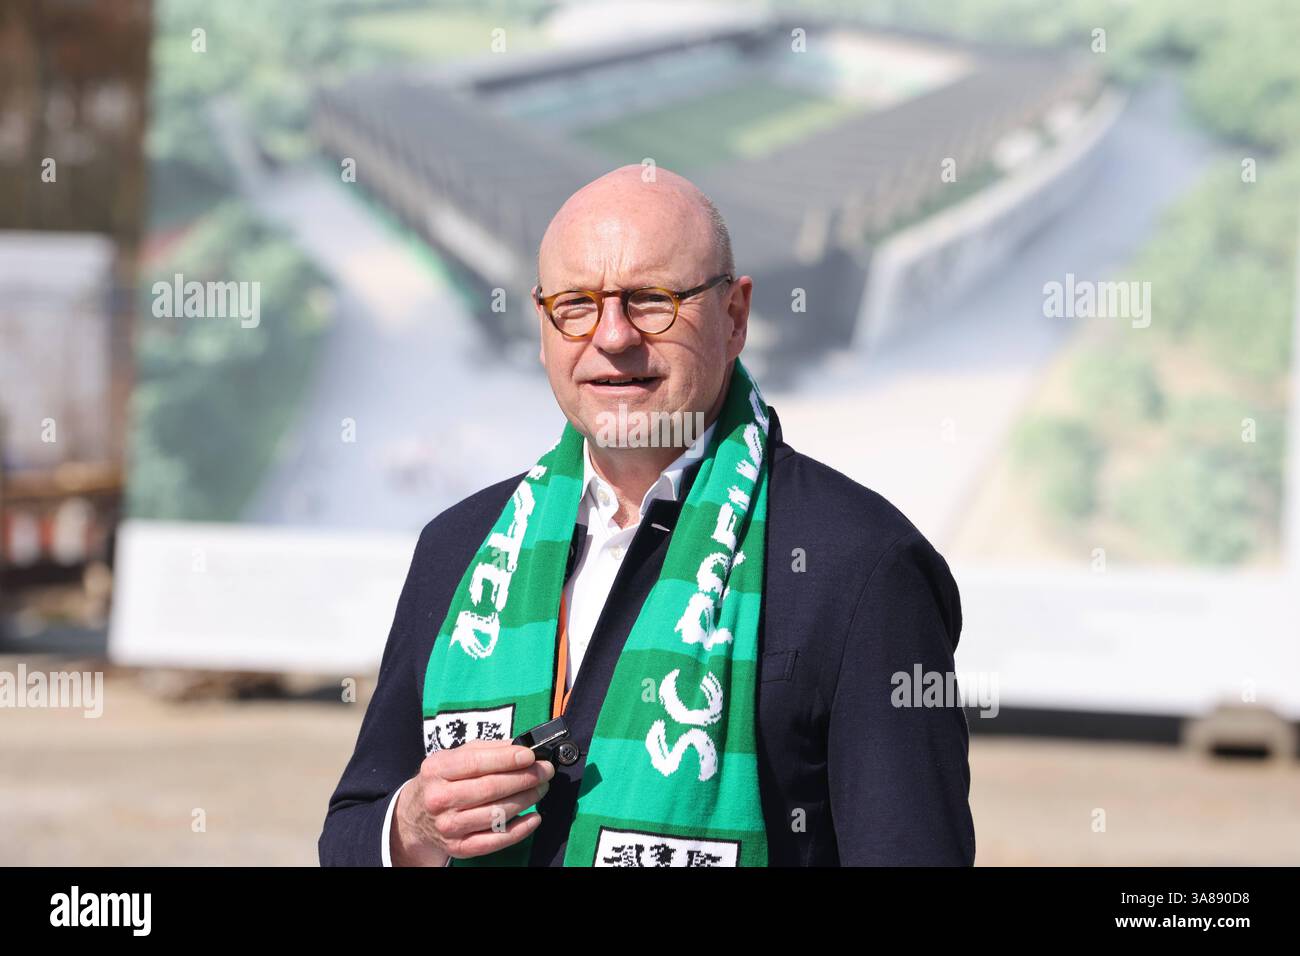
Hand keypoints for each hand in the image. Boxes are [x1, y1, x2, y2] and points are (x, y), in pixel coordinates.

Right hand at [390, 740, 553, 866]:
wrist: (415, 815)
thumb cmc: (441, 780)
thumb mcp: (453, 757)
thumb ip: (486, 750)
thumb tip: (520, 747)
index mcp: (436, 770)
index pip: (476, 763)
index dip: (507, 759)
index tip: (530, 756)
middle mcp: (439, 799)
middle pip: (490, 788)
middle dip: (524, 778)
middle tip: (545, 771)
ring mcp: (449, 826)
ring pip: (496, 814)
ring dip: (526, 800)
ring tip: (541, 788)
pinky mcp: (459, 847)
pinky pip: (495, 841)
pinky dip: (519, 830)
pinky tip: (534, 817)